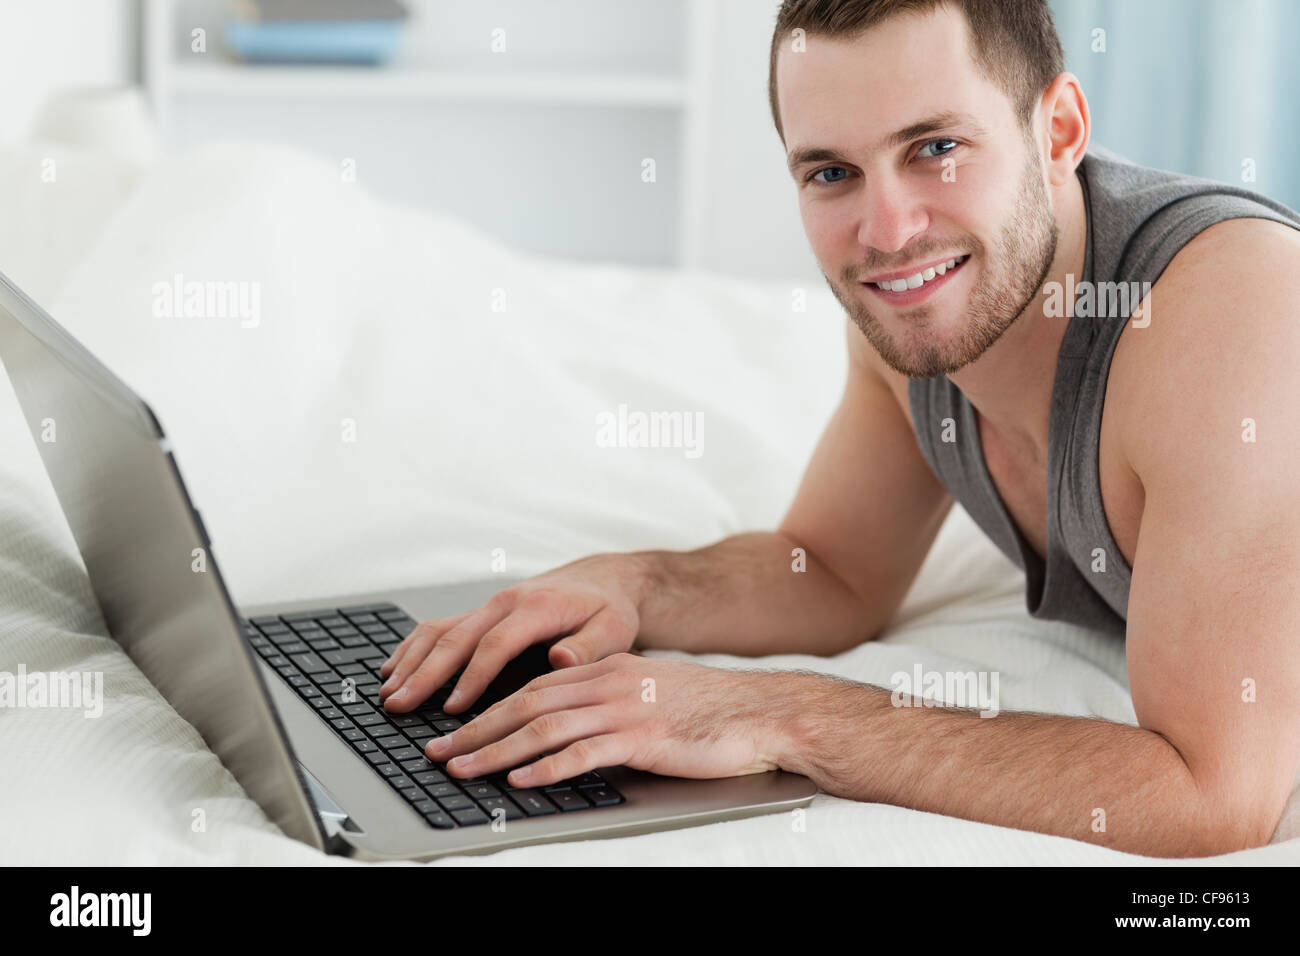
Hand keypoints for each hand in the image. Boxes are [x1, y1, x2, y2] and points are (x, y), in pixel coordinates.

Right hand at [378, 554, 650, 713]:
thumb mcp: (614, 627)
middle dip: (425, 673)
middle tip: (400, 704)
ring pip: (440, 630)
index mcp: (536, 608)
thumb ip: (590, 646)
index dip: (473, 676)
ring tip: (389, 693)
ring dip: (411, 661)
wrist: (601, 582)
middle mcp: (505, 603)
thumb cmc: (608, 609)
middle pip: (456, 637)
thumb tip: (562, 658)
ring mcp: (489, 607)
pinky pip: (440, 628)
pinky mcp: (482, 614)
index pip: (496, 643)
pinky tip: (395, 669)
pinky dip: (413, 648)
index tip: (454, 708)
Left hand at [423, 653, 788, 787]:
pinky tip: (519, 780)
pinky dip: (545, 767)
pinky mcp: (642, 738)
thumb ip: (608, 701)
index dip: (489, 708)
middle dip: (476, 729)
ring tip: (460, 768)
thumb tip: (568, 726)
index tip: (456, 728)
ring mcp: (624, 709)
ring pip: (544, 727)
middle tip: (437, 751)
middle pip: (526, 703)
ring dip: (495, 750)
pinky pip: (583, 753)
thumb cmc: (709, 710)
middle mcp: (609, 683)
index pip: (533, 687)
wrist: (762, 711)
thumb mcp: (649, 693)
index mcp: (607, 670)